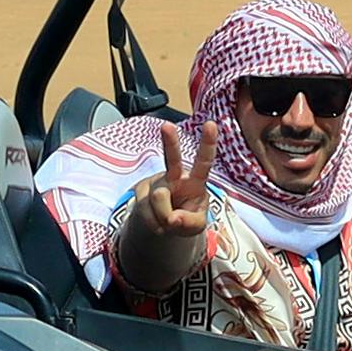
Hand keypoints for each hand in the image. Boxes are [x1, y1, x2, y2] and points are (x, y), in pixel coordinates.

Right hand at [116, 130, 212, 289]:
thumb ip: (189, 223)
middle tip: (167, 126)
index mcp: (195, 181)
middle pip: (172, 158)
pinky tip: (157, 221)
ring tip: (168, 221)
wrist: (165, 224)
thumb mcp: (196, 226)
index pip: (204, 161)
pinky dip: (153, 223)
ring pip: (158, 199)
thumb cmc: (187, 219)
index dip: (208, 143)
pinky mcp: (140, 192)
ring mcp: (156, 183)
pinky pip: (145, 212)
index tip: (211, 124)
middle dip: (170, 142)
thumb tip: (172, 218)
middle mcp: (175, 176)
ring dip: (163, 217)